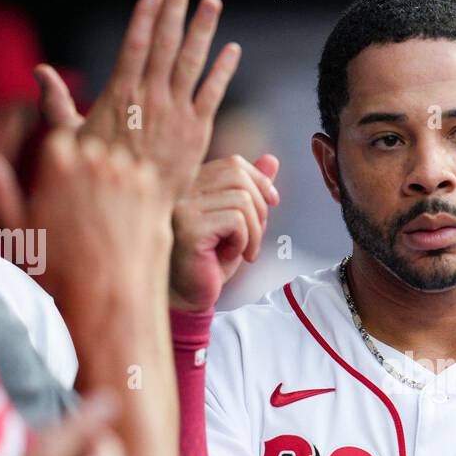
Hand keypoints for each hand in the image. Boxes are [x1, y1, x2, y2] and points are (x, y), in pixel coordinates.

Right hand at [0, 128, 172, 319]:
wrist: (108, 304)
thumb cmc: (57, 275)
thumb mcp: (18, 234)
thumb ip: (0, 191)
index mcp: (57, 161)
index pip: (61, 141)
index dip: (62, 166)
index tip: (64, 191)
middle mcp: (95, 159)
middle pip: (93, 149)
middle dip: (90, 171)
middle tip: (88, 212)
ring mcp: (129, 175)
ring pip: (122, 164)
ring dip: (117, 181)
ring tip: (109, 222)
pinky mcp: (156, 192)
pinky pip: (147, 182)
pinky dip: (141, 195)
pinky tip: (131, 224)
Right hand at [32, 0, 238, 200]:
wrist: (128, 220)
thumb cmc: (93, 184)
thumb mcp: (67, 142)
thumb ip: (56, 105)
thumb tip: (39, 71)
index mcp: (117, 97)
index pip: (133, 46)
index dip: (145, 17)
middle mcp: (148, 101)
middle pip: (164, 44)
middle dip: (175, 7)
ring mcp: (175, 117)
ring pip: (192, 63)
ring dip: (203, 29)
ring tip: (212, 2)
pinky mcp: (196, 135)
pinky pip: (212, 95)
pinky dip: (222, 71)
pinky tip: (232, 48)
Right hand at [169, 153, 280, 310]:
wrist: (190, 296)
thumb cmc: (210, 261)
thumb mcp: (239, 221)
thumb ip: (252, 190)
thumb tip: (271, 159)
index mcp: (192, 184)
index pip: (233, 164)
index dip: (260, 181)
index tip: (272, 203)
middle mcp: (182, 191)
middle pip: (239, 176)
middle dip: (260, 207)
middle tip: (254, 237)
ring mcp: (183, 208)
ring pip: (241, 200)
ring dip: (254, 231)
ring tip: (243, 251)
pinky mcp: (189, 228)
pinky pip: (236, 221)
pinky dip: (244, 240)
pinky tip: (230, 255)